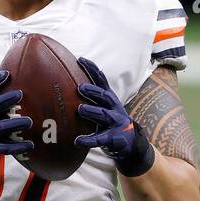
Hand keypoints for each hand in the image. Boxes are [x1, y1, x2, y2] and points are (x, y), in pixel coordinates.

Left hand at [75, 55, 154, 177]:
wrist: (129, 141)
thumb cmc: (111, 120)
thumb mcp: (105, 105)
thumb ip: (93, 94)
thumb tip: (70, 81)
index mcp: (109, 98)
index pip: (101, 80)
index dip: (92, 69)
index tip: (80, 60)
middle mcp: (113, 108)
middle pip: (104, 96)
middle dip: (93, 91)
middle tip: (80, 87)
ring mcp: (115, 123)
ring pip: (103, 115)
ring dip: (92, 111)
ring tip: (81, 109)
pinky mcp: (113, 138)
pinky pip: (99, 139)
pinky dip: (88, 140)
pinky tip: (78, 141)